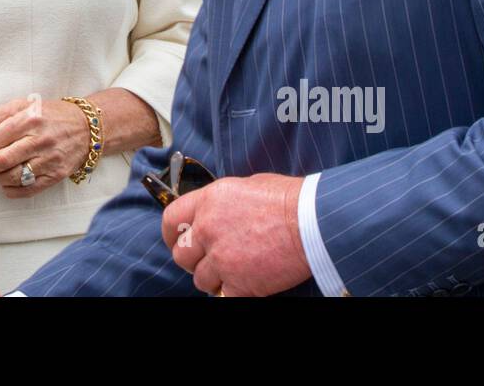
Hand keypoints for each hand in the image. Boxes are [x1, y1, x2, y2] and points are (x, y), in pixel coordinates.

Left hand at [0, 96, 89, 197]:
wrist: (86, 127)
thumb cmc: (51, 115)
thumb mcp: (23, 106)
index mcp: (30, 119)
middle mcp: (40, 140)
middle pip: (1, 160)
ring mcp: (49, 160)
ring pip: (12, 177)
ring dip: (0, 177)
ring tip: (3, 169)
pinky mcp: (56, 175)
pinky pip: (27, 190)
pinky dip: (12, 190)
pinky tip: (11, 181)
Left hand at [162, 173, 311, 296]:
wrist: (312, 221)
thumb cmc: (287, 200)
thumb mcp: (245, 187)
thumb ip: (222, 203)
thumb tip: (215, 213)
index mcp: (208, 201)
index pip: (171, 220)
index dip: (171, 235)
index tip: (176, 242)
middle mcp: (209, 229)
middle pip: (181, 255)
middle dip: (194, 260)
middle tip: (210, 261)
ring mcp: (222, 257)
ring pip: (201, 280)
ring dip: (214, 279)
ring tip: (235, 271)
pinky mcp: (240, 281)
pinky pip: (223, 296)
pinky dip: (233, 292)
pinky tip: (247, 283)